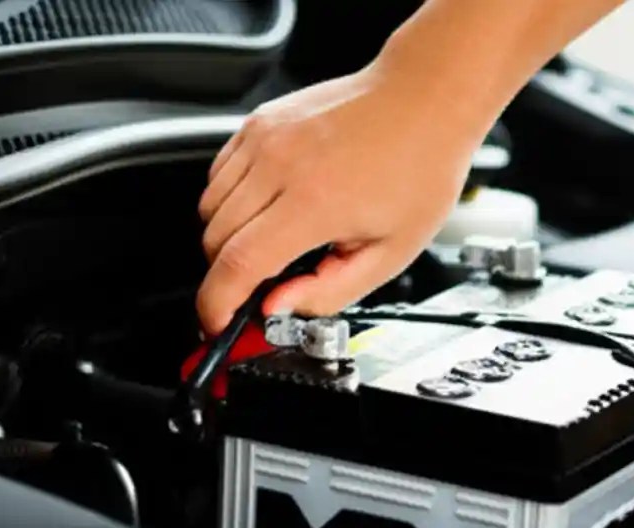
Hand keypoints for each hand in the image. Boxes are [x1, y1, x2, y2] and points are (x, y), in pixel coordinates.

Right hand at [194, 63, 485, 335]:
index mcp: (315, 203)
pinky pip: (218, 175)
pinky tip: (266, 206)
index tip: (215, 321)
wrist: (423, 99)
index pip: (238, 265)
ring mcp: (266, 138)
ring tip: (272, 240)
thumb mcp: (391, 252)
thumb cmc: (418, 166)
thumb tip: (279, 306)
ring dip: (227, 238)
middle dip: (227, 275)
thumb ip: (330, 290)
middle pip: (215, 240)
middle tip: (260, 283)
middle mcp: (281, 165)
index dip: (216, 303)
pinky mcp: (260, 122)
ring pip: (210, 208)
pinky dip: (229, 201)